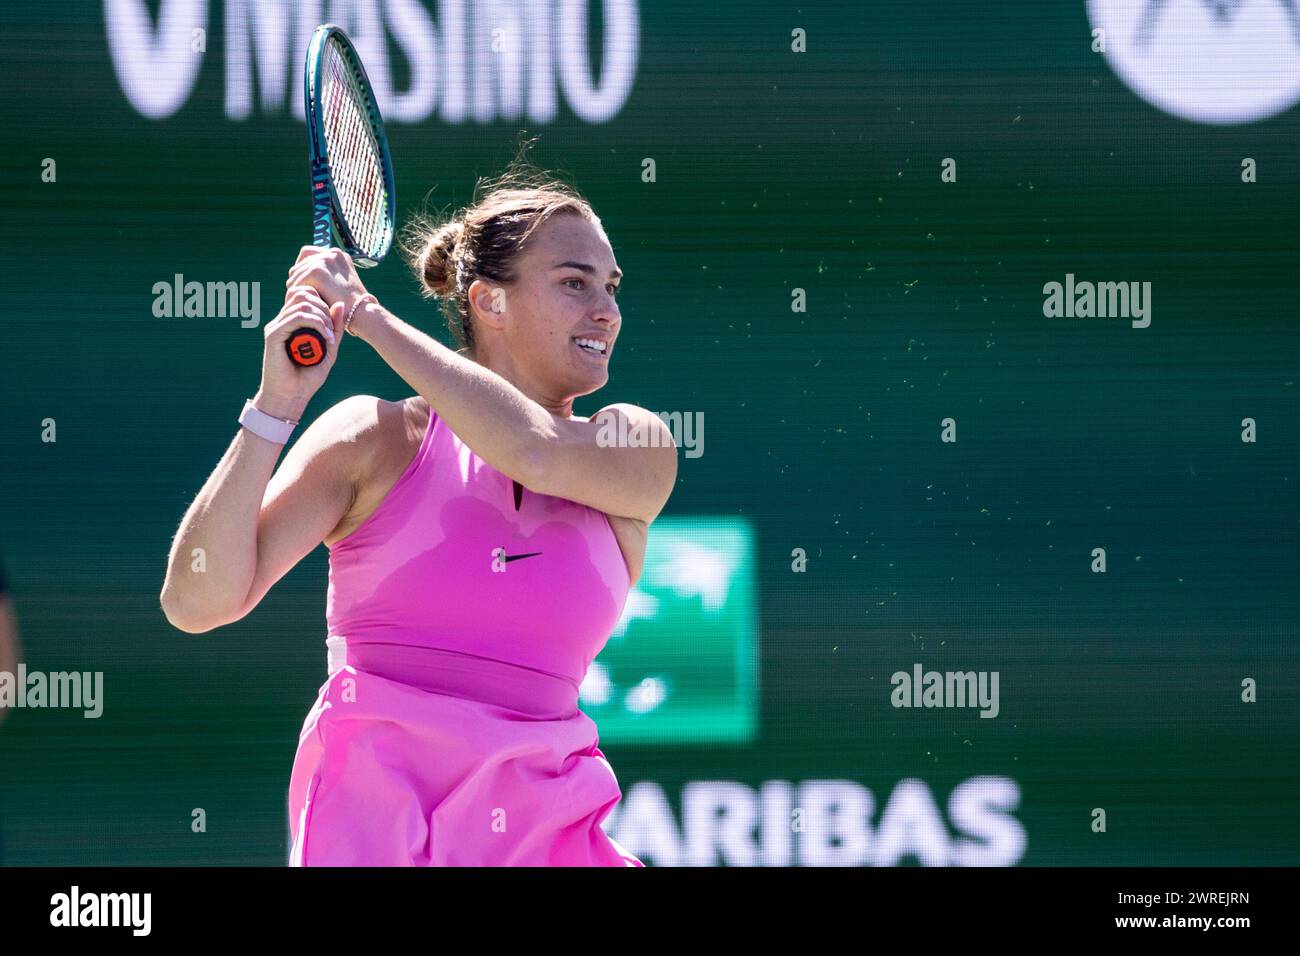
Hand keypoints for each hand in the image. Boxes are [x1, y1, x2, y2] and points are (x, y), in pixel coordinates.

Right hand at [257, 285, 345, 416]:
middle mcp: (283, 320)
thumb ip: (335, 328)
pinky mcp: (273, 335)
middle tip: (333, 330)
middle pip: (303, 293)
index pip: (306, 294)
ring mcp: (277, 326)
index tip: (334, 324)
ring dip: (322, 317)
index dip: (323, 302)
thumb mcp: (330, 350)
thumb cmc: (308, 377)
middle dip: (324, 307)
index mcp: (293, 321)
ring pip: (301, 303)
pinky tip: (325, 338)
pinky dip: (315, 324)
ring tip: (330, 336)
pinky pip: (295, 317)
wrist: (291, 397)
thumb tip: (341, 304)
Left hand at [285, 246, 369, 315]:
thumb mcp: (342, 283)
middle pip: (300, 264)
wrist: (362, 312)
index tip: (301, 282)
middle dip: (298, 279)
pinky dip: (297, 293)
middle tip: (298, 294)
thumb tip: (305, 274)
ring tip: (300, 300)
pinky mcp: (317, 272)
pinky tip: (302, 303)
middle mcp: (331, 253)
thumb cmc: (351, 305)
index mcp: (337, 254)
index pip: (307, 253)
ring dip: (296, 287)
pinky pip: (296, 282)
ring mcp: (324, 261)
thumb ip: (328, 275)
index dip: (301, 267)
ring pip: (296, 273)